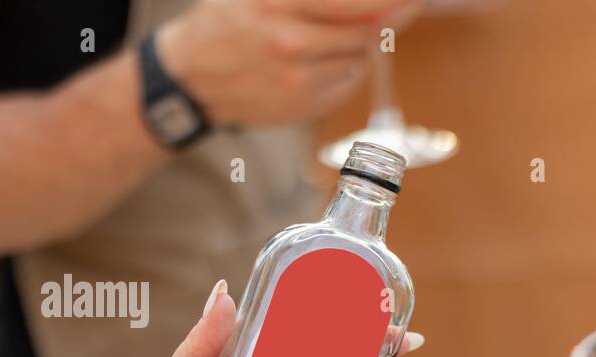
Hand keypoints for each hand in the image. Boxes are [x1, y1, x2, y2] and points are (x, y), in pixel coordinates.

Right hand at [157, 0, 422, 126]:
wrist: (192, 80)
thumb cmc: (229, 20)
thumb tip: (369, 1)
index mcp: (275, 4)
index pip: (353, 2)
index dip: (391, 0)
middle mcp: (290, 43)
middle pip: (366, 30)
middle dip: (389, 17)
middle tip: (404, 5)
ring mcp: (299, 79)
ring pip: (359, 56)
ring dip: (357, 42)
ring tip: (326, 35)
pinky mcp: (306, 106)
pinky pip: (348, 81)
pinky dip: (346, 67)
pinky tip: (319, 61)